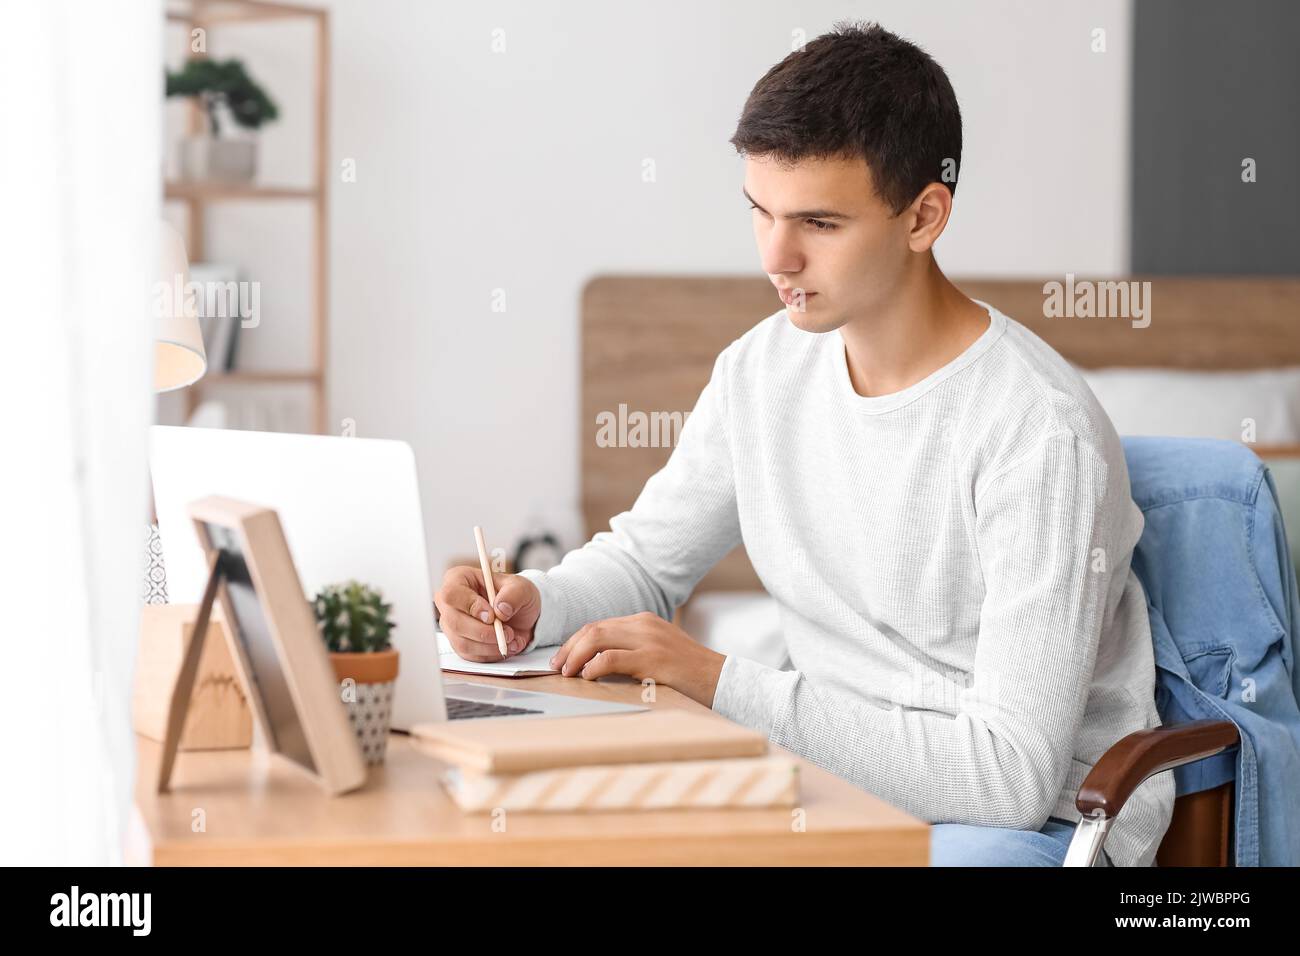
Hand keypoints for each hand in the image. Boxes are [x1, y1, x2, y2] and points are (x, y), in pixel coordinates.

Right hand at [434, 566, 540, 661]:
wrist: (521, 615)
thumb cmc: (515, 595)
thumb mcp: (522, 588)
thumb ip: (513, 594)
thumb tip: (500, 609)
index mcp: (459, 579)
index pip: (451, 594)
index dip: (471, 606)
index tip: (491, 615)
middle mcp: (449, 603)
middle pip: (454, 622)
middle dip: (484, 632)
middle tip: (507, 632)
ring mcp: (452, 625)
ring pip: (462, 642)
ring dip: (490, 645)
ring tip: (509, 637)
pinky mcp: (459, 643)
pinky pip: (470, 655)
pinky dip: (490, 653)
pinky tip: (503, 645)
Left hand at [549, 611, 725, 707]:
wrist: (721, 679)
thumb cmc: (688, 674)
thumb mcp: (659, 653)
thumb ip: (633, 651)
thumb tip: (597, 665)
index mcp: (644, 621)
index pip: (600, 625)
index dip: (576, 641)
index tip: (562, 658)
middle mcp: (644, 625)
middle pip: (594, 629)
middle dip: (570, 647)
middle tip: (557, 667)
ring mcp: (649, 640)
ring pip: (598, 638)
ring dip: (576, 656)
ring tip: (567, 673)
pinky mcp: (653, 659)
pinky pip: (612, 658)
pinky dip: (594, 666)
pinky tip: (587, 677)